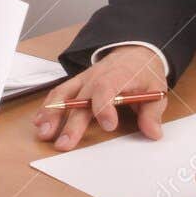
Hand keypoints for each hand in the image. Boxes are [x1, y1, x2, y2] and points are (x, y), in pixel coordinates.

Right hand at [33, 45, 167, 149]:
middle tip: (65, 144)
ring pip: (64, 95)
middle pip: (80, 99)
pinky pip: (59, 93)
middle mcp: (96, 77)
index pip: (107, 89)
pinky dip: (48, 107)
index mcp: (117, 76)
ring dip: (52, 114)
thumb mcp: (156, 90)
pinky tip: (39, 121)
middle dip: (71, 123)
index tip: (108, 125)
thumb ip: (152, 113)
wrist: (134, 52)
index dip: (104, 107)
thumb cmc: (143, 73)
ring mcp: (84, 80)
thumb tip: (153, 133)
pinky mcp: (77, 84)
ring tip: (44, 133)